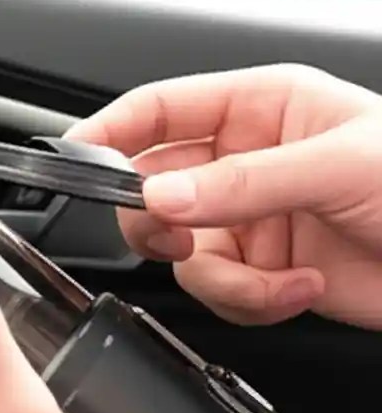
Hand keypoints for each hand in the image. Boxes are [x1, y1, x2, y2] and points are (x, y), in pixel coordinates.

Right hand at [66, 63, 381, 328]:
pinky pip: (218, 294)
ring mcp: (251, 219)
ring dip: (221, 277)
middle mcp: (245, 162)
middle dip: (161, 222)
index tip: (74, 158)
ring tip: (273, 277)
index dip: (111, 131)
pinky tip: (299, 290)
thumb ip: (242, 184)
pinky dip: (253, 303)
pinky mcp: (263, 272)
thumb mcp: (338, 167)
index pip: (160, 110)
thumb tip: (162, 194)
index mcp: (260, 108)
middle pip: (152, 188)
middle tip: (179, 236)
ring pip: (181, 254)